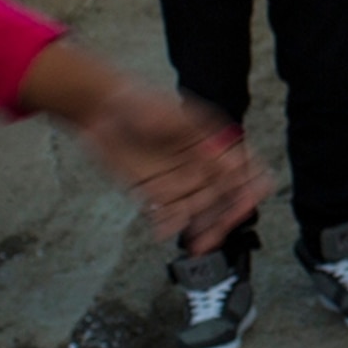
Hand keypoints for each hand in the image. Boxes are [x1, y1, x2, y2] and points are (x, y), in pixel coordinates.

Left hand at [76, 80, 271, 253]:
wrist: (100, 110)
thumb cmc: (137, 102)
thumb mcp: (171, 118)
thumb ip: (199, 143)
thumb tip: (233, 166)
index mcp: (212, 143)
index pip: (244, 171)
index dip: (248, 190)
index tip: (242, 206)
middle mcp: (200, 165)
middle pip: (224, 198)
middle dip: (223, 219)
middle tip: (216, 234)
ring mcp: (179, 180)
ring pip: (200, 211)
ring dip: (202, 229)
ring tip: (197, 246)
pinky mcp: (156, 192)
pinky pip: (169, 214)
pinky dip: (170, 226)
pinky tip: (165, 232)